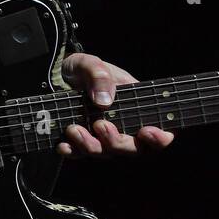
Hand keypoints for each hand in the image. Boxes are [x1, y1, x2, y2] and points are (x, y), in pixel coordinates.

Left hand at [58, 52, 174, 157]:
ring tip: (73, 128)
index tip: (147, 131)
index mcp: (137, 106)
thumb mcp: (90, 64)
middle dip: (117, 142)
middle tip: (100, 125)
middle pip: (133, 149)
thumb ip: (99, 75)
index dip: (159, 138)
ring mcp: (103, 137)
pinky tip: (63, 145)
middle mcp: (124, 126)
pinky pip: (81, 154)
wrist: (58, 77)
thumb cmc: (83, 69)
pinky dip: (73, 152)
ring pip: (106, 153)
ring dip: (91, 146)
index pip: (160, 130)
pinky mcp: (83, 142)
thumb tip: (105, 101)